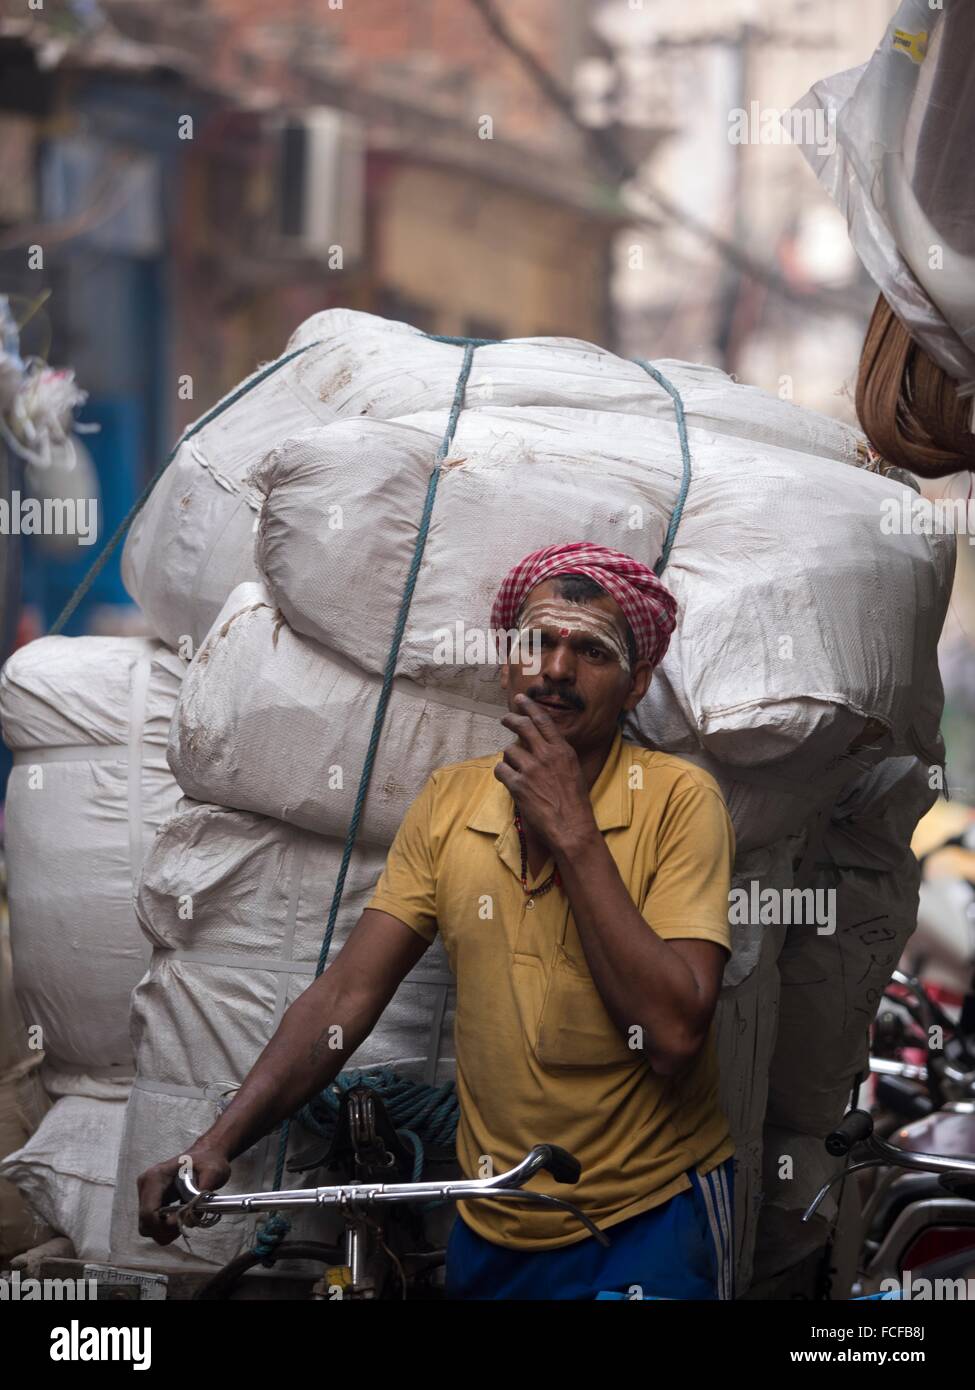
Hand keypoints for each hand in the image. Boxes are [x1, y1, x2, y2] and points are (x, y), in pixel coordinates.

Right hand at [137, 1143, 231, 1245]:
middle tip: (186, 1223)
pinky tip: (181, 1217)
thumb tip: (189, 1219)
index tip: (183, 1223)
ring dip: (166, 1230)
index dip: (165, 1225)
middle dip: (165, 1231)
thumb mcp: (213, 1173)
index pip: (148, 1213)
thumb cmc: (209, 1160)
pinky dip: (166, 1227)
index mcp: (155, 1177)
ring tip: (185, 1219)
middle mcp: (146, 1185)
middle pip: (145, 1224)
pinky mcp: (152, 1200)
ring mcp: (146, 1193)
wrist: (206, 1154)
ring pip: (148, 1226)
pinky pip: (153, 1222)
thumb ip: (200, 1196)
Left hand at [495, 693, 596, 852]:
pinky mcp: (518, 785)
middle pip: (522, 727)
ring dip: (509, 757)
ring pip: (509, 750)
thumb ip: (559, 754)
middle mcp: (546, 755)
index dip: (530, 707)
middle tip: (505, 718)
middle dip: (511, 719)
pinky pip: (501, 770)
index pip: (543, 720)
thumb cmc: (576, 802)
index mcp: (562, 750)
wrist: (571, 826)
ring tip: (514, 766)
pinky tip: (508, 778)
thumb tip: (545, 744)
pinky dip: (502, 772)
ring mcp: (531, 769)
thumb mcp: (574, 770)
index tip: (521, 699)